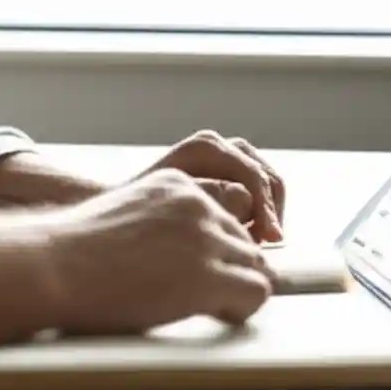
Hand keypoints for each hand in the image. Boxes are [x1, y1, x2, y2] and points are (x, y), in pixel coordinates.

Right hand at [46, 168, 273, 333]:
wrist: (52, 266)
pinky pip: (256, 291)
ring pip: (257, 265)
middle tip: (204, 295)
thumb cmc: (71, 253)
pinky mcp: (207, 275)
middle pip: (246, 238)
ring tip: (204, 307)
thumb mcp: (123, 214)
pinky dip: (241, 308)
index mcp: (175, 184)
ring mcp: (204, 237)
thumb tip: (176, 254)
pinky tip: (211, 314)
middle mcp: (196, 203)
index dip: (220, 243)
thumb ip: (159, 223)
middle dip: (231, 267)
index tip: (201, 267)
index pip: (230, 206)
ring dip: (236, 288)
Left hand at [140, 130, 285, 243]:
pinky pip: (258, 189)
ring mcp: (226, 154)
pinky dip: (261, 211)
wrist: (120, 203)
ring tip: (254, 243)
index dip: (266, 209)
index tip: (270, 239)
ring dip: (269, 213)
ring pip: (268, 182)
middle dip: (270, 213)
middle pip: (266, 177)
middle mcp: (218, 143)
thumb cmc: (139, 210)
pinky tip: (249, 236)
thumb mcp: (172, 208)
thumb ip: (210, 200)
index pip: (253, 176)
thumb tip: (242, 200)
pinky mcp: (230, 170)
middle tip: (263, 246)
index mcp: (205, 148)